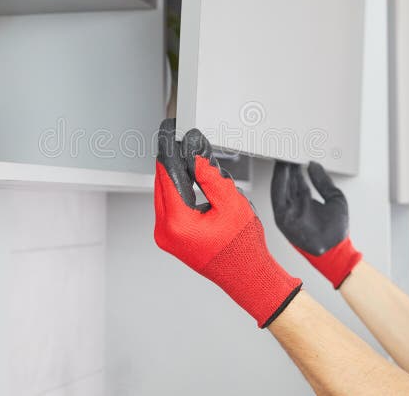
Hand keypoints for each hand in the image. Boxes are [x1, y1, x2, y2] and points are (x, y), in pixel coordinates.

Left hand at [154, 119, 301, 326]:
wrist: (247, 275)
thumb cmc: (243, 248)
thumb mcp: (231, 202)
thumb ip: (209, 176)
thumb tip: (193, 155)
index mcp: (177, 223)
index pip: (167, 175)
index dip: (169, 151)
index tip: (169, 134)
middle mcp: (165, 231)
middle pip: (161, 183)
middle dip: (173, 162)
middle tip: (184, 143)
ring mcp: (165, 236)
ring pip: (164, 194)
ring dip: (176, 176)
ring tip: (194, 164)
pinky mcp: (170, 238)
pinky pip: (168, 206)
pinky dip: (178, 191)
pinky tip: (191, 182)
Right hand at [271, 161, 361, 287]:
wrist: (335, 249)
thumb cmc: (336, 230)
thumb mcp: (334, 198)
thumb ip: (323, 181)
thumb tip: (313, 165)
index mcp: (306, 200)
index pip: (297, 179)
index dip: (295, 166)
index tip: (295, 153)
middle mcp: (295, 204)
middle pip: (287, 180)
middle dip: (285, 165)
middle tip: (286, 149)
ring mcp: (288, 211)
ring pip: (280, 186)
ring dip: (280, 171)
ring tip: (283, 156)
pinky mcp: (283, 217)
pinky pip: (277, 197)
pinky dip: (278, 182)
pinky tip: (281, 171)